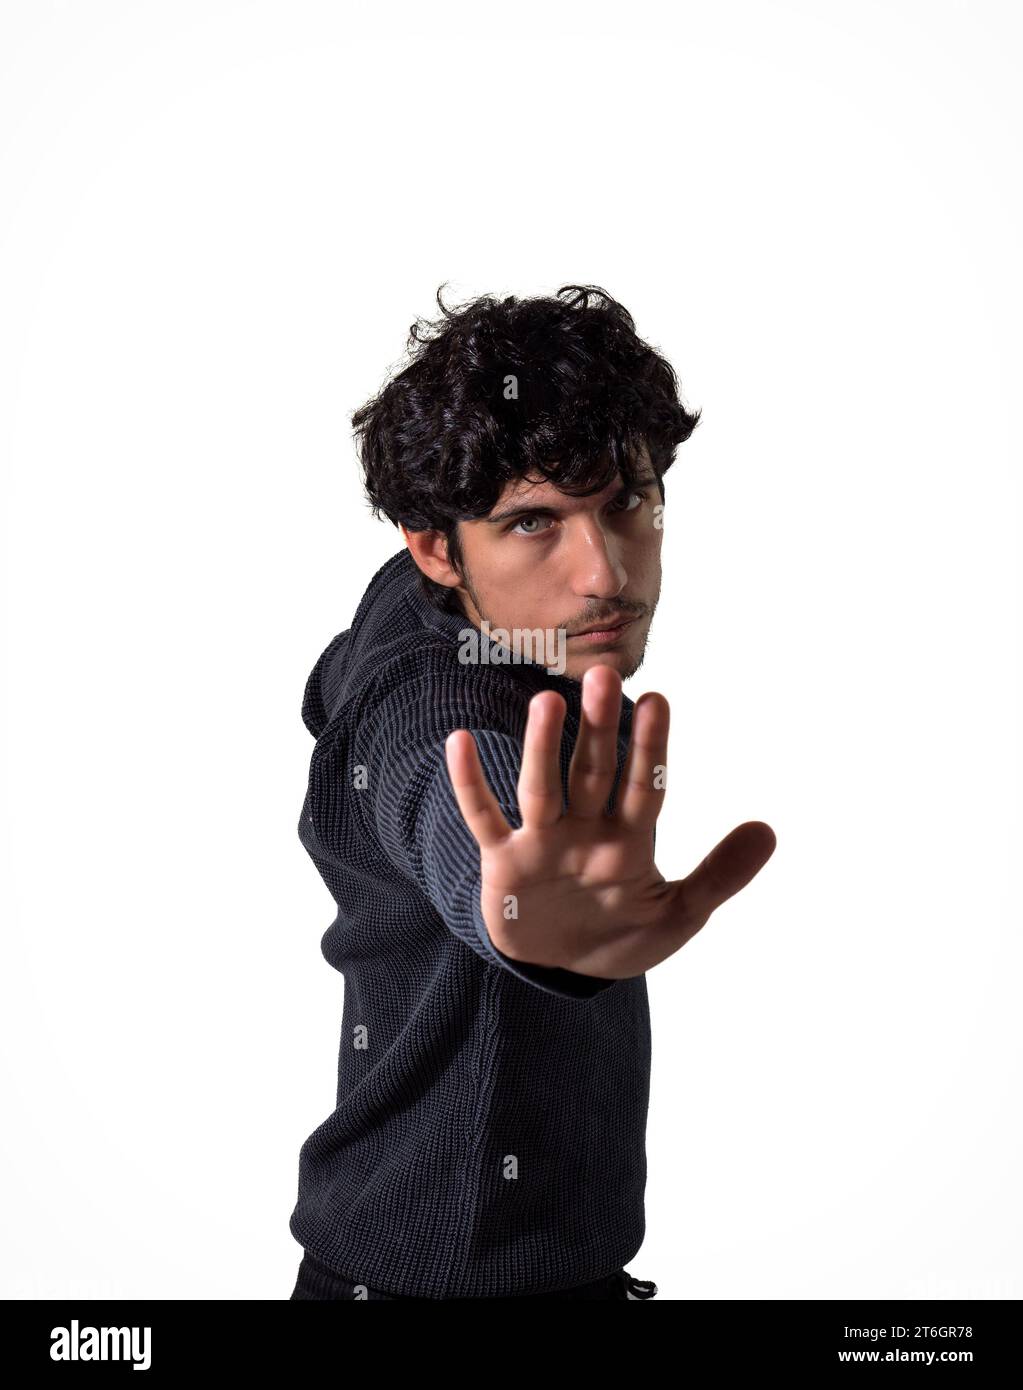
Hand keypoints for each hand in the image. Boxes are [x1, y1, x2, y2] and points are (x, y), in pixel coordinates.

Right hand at [444, 663, 775, 980]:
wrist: (560, 971)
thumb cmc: (619, 935)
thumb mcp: (678, 916)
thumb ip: (720, 875)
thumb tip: (770, 830)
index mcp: (628, 843)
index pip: (642, 787)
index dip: (649, 747)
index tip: (657, 700)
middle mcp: (585, 832)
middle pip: (593, 773)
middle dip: (600, 729)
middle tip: (606, 676)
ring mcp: (543, 843)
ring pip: (542, 788)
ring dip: (543, 748)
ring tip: (548, 702)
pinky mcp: (504, 862)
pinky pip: (484, 817)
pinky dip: (470, 784)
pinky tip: (459, 742)